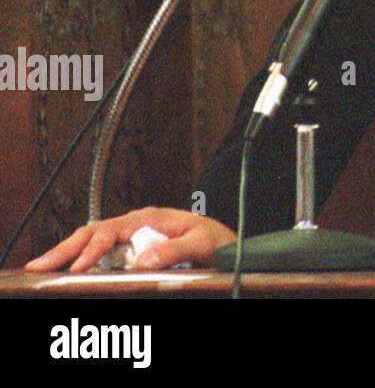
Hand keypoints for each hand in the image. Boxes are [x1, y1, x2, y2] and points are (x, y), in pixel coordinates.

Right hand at [24, 207, 236, 272]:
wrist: (224, 240)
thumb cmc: (214, 237)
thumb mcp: (200, 242)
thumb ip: (174, 248)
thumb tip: (143, 260)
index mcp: (150, 218)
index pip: (111, 231)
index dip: (92, 250)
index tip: (78, 267)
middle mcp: (136, 224)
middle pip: (93, 233)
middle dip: (65, 248)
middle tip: (39, 264)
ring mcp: (131, 236)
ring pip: (92, 241)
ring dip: (68, 253)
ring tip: (44, 267)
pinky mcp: (131, 249)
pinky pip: (101, 252)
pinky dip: (81, 258)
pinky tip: (68, 269)